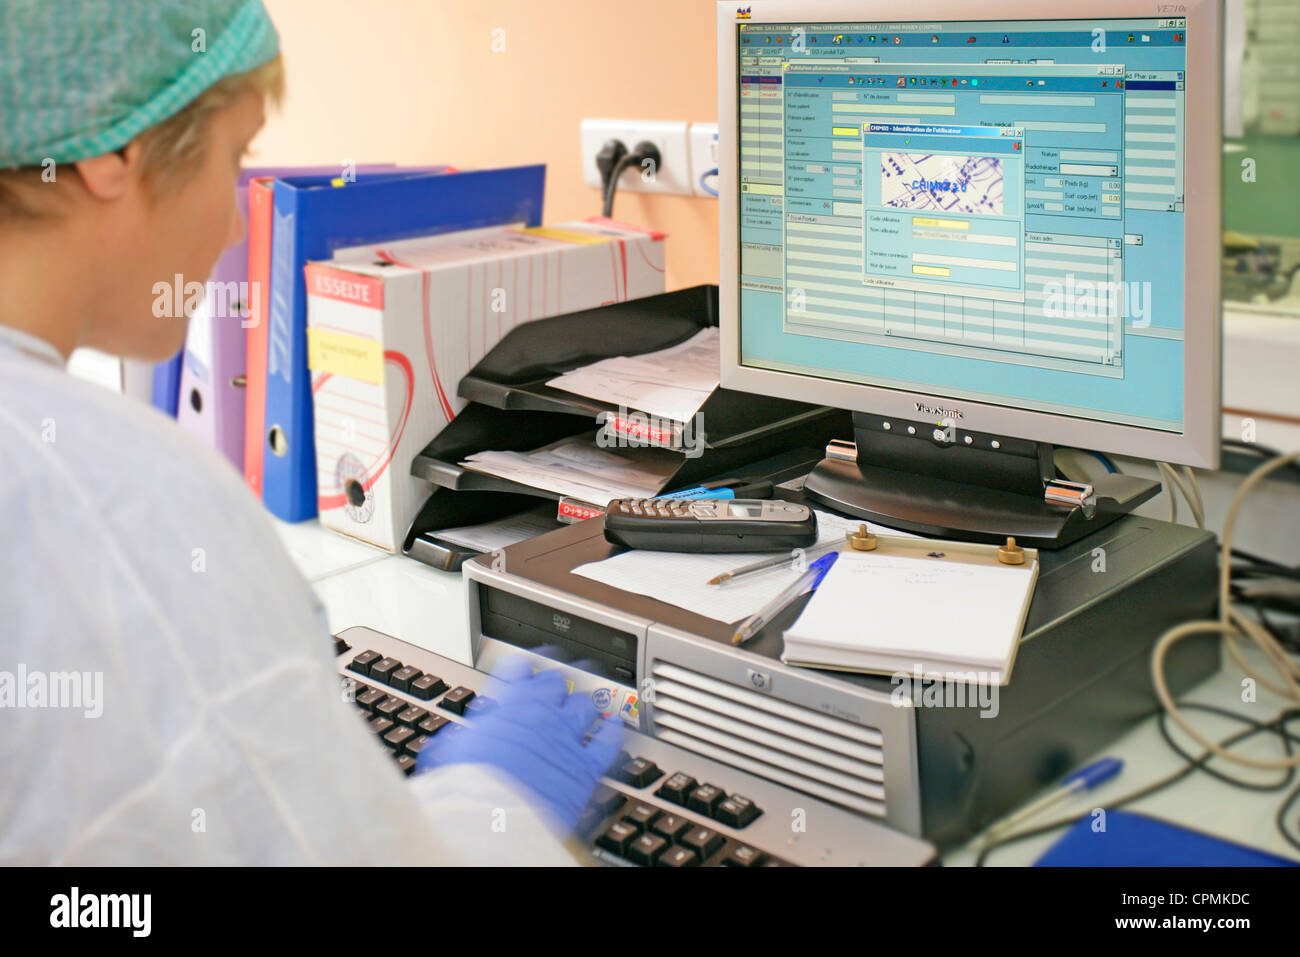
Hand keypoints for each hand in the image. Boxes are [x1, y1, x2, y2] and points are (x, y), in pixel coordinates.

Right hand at [414, 657, 623, 833]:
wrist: (494, 818)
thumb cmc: (467, 787)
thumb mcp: (448, 757)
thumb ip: (452, 745)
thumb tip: (443, 748)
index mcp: (506, 706)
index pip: (517, 670)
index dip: (521, 666)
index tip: (522, 666)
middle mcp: (540, 715)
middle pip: (555, 683)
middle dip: (554, 683)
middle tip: (554, 684)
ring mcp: (566, 738)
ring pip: (584, 706)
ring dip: (583, 704)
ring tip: (585, 699)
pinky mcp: (586, 767)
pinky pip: (607, 742)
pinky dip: (612, 732)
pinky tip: (614, 726)